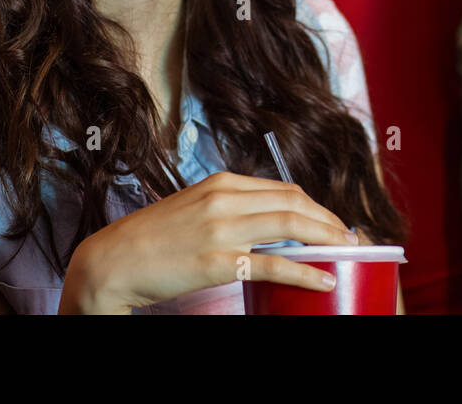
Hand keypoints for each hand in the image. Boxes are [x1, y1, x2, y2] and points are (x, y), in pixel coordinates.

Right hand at [60, 171, 356, 313]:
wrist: (111, 261)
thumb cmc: (151, 239)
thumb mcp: (193, 208)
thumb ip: (229, 207)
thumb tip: (265, 220)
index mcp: (222, 182)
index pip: (284, 188)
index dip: (316, 206)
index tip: (332, 222)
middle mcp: (226, 198)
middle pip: (295, 202)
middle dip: (330, 220)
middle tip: (350, 238)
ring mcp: (222, 229)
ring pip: (292, 225)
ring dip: (327, 238)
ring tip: (346, 252)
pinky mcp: (218, 261)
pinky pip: (275, 264)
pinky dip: (306, 270)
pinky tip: (324, 278)